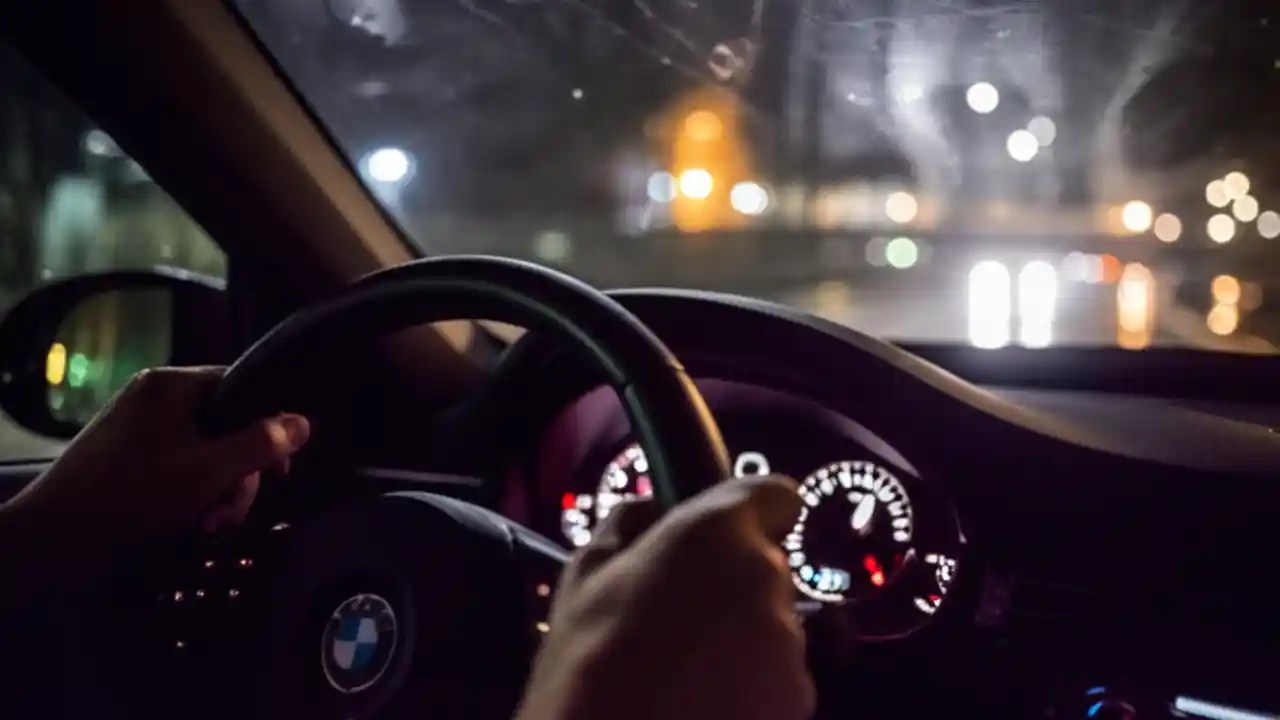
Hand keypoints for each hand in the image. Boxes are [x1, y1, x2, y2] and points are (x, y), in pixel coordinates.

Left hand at [0, 367, 309, 605]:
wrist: (54, 537)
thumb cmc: (135, 495)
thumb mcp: (210, 471)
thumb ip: (261, 444)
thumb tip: (303, 422)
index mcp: (172, 385)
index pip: (240, 386)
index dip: (268, 427)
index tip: (279, 471)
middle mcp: (154, 398)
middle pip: (224, 426)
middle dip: (236, 474)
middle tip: (230, 513)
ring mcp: (137, 427)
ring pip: (202, 452)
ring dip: (216, 491)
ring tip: (207, 527)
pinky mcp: (126, 456)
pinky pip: (176, 465)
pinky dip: (189, 493)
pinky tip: (188, 523)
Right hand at [516, 475, 814, 719]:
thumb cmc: (588, 659)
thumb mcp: (585, 574)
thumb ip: (631, 522)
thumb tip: (655, 511)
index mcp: (717, 533)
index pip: (775, 496)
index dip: (750, 514)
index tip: (721, 541)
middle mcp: (767, 579)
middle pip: (767, 570)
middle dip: (733, 589)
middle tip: (679, 623)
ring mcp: (789, 646)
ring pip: (774, 629)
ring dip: (744, 642)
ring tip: (688, 674)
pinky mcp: (800, 700)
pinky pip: (779, 682)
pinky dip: (755, 691)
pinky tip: (706, 705)